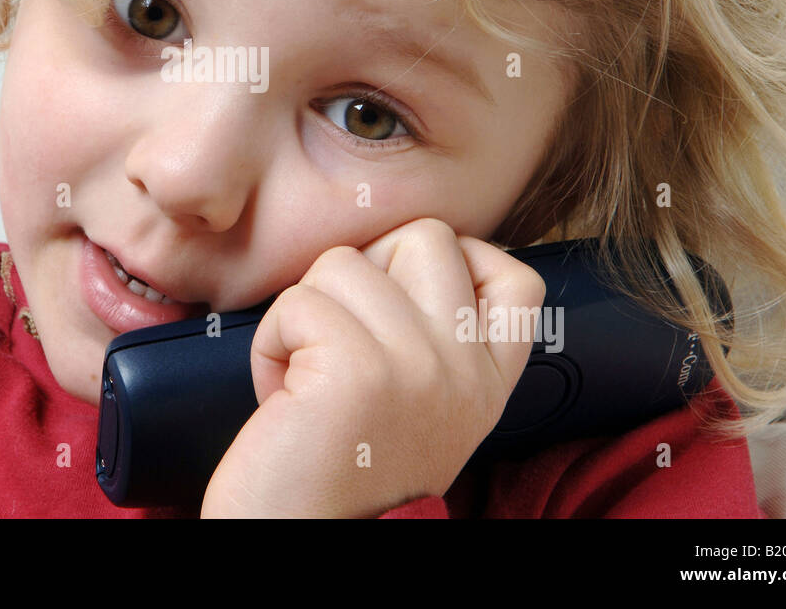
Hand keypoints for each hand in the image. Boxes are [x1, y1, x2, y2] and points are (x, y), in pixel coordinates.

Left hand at [200, 218, 544, 517]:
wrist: (300, 549)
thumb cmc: (340, 473)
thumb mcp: (420, 407)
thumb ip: (436, 339)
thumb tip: (394, 253)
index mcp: (488, 383)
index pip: (515, 278)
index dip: (457, 260)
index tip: (402, 305)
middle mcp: (466, 372)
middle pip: (424, 236)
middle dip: (363, 271)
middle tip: (339, 339)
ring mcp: (418, 366)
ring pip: (346, 262)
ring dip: (305, 311)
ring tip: (304, 377)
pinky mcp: (357, 368)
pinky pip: (298, 301)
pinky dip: (271, 342)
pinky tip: (282, 395)